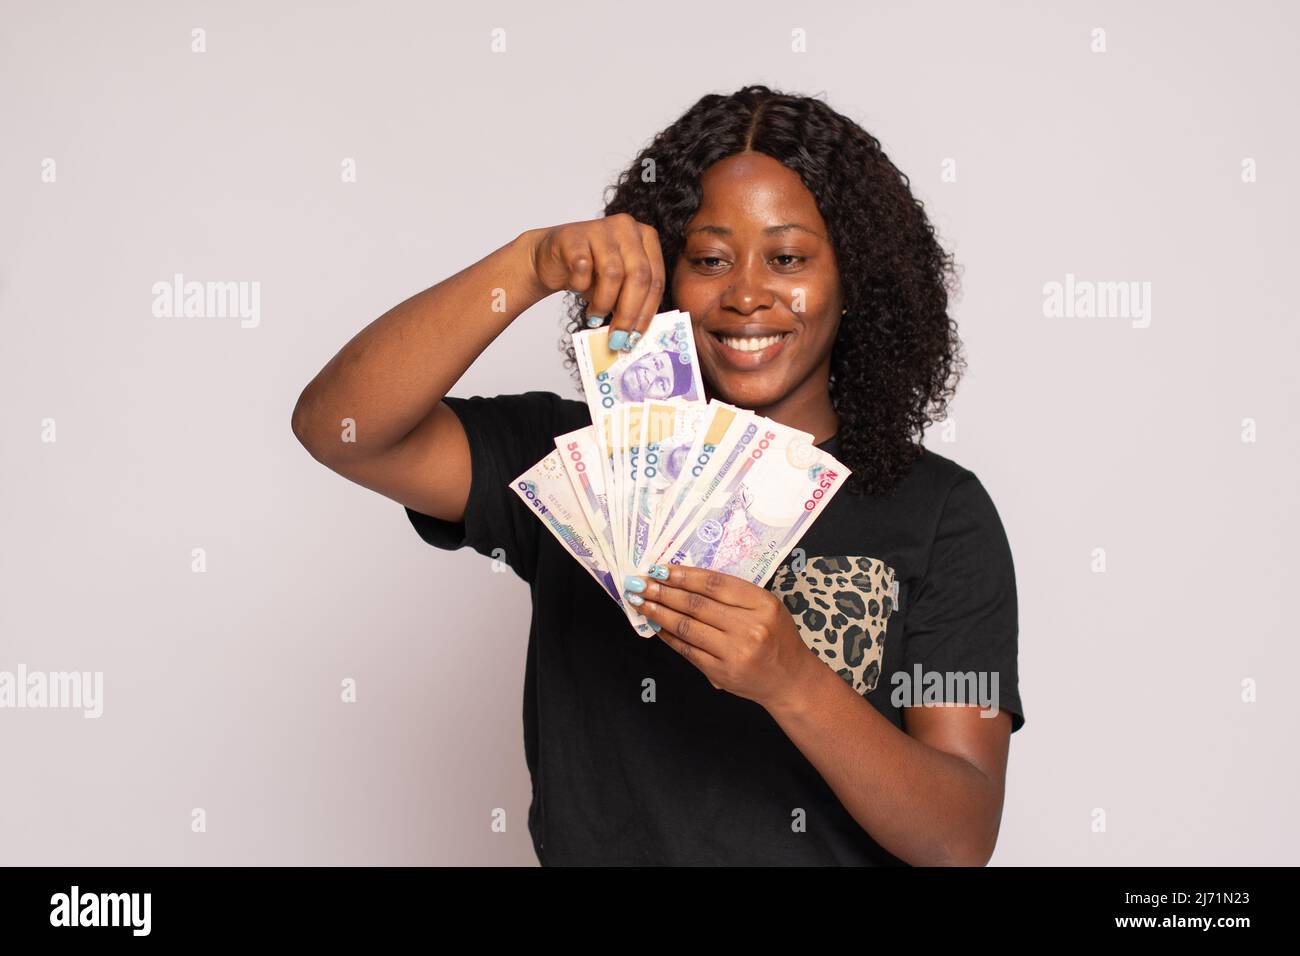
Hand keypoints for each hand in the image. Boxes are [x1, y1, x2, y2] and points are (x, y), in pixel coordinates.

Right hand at [524, 213, 665, 347]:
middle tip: (617, 338)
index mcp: (646, 238)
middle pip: (639, 276)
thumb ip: (633, 302)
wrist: (550, 258)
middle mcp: (627, 227)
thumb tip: (637, 335)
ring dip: (604, 303)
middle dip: (629, 313)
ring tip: (595, 316)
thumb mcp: (619, 286)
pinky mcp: (574, 235)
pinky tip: (577, 288)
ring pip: (613, 274)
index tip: (635, 337)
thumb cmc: (590, 273)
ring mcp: (600, 228)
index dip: (647, 312)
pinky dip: (580, 285)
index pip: (656, 279)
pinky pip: (583, 267)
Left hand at [624, 563, 818, 712]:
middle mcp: (750, 627)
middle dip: (663, 592)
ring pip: (687, 626)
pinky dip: (667, 635)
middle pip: (696, 604)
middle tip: (640, 583)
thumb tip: (684, 579)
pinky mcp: (721, 672)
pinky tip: (655, 624)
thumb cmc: (776, 638)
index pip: (714, 584)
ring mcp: (735, 652)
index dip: (683, 575)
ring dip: (658, 612)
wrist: (789, 679)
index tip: (660, 569)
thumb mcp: (766, 607)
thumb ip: (733, 594)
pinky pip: (687, 649)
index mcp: (762, 604)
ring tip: (641, 602)